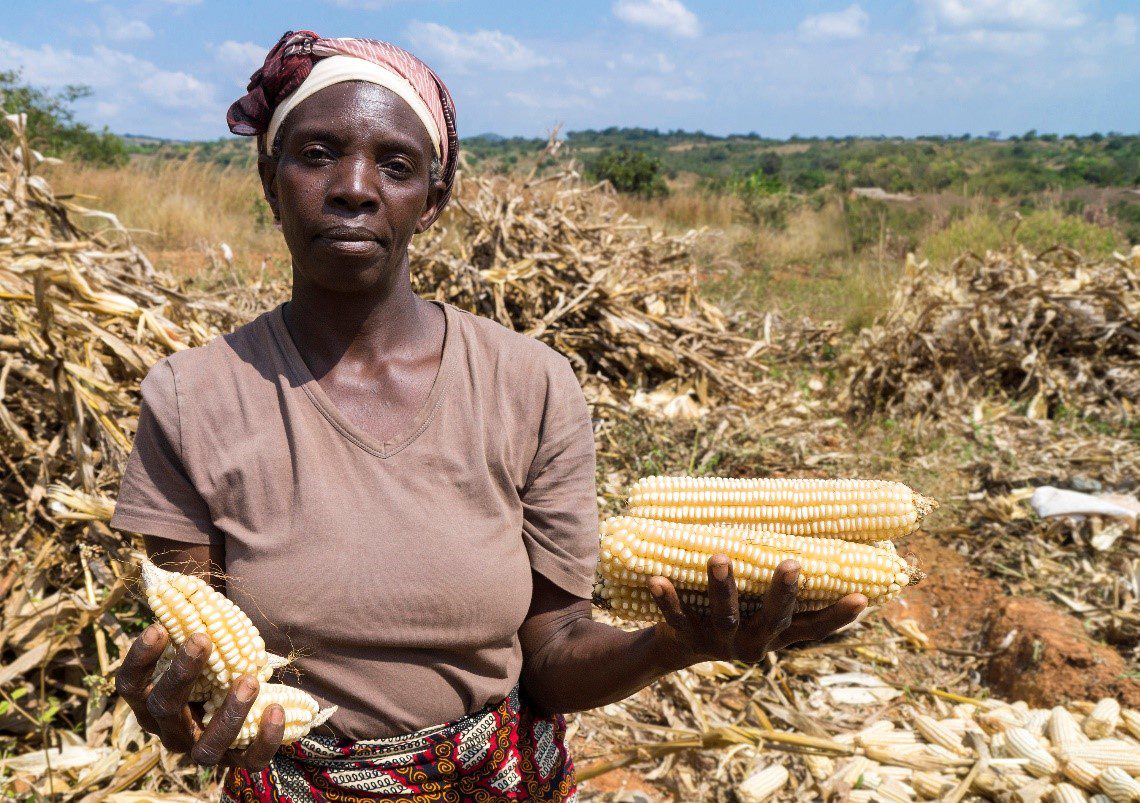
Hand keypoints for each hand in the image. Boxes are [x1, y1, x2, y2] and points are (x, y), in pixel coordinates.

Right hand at [115, 624, 285, 769]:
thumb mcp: (203, 645)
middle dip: (182, 673)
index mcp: (152, 700)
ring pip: (205, 748)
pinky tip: (276, 709)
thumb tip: (179, 579)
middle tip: (203, 638)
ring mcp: (201, 750)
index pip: (131, 684)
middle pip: (164, 708)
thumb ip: (193, 622)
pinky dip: (264, 739)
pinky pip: (248, 761)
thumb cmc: (215, 665)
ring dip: (228, 713)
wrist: (246, 703)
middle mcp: (170, 729)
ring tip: (249, 679)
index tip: (158, 627)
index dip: (139, 658)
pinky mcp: (236, 761)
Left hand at [649, 556, 866, 665]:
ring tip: (719, 556)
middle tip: (791, 564)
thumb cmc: (726, 603)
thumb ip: (769, 558)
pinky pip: (675, 617)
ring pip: (724, 615)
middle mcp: (753, 641)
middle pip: (774, 620)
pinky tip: (656, 577)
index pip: (814, 627)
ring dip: (722, 586)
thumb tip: (786, 494)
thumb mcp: (752, 591)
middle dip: (782, 593)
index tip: (861, 596)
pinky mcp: (684, 637)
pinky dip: (667, 598)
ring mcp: (719, 641)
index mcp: (775, 631)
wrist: (673, 643)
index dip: (838, 616)